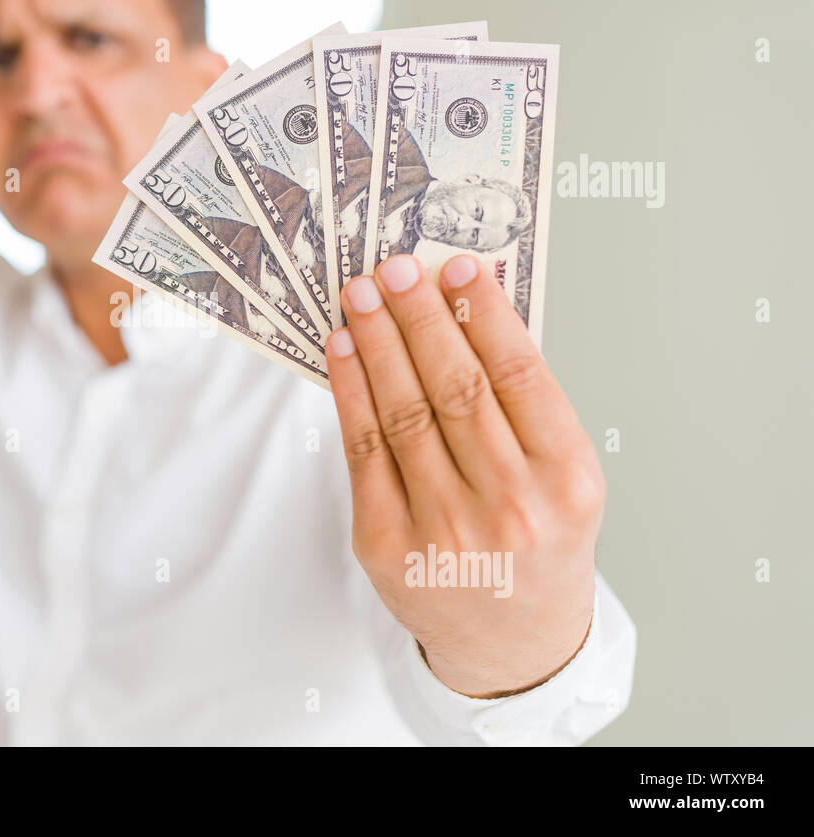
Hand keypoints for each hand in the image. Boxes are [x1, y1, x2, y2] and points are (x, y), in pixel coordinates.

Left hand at [325, 254, 603, 697]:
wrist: (512, 643)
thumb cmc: (541, 545)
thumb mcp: (562, 477)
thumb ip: (524, 405)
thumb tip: (465, 311)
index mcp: (567, 480)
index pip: (518, 373)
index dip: (482, 312)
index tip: (455, 268)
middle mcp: (509, 506)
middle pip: (455, 386)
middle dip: (419, 317)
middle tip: (395, 268)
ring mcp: (445, 530)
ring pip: (404, 412)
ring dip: (377, 344)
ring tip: (361, 296)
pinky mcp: (388, 544)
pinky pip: (364, 451)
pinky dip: (350, 392)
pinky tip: (344, 351)